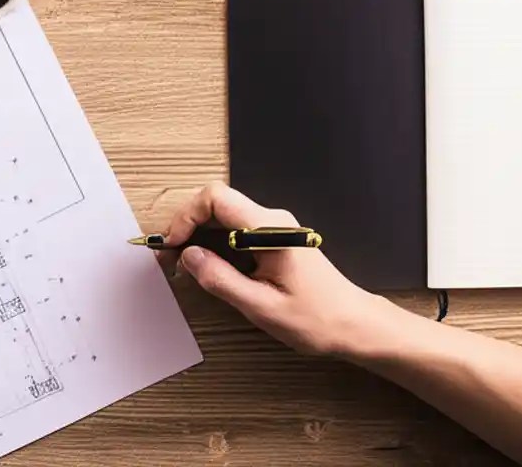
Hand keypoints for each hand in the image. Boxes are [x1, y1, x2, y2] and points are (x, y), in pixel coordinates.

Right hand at [166, 182, 399, 357]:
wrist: (353, 324)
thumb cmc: (316, 319)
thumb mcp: (261, 306)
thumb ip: (221, 279)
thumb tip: (188, 256)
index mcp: (270, 230)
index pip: (216, 197)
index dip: (186, 216)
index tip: (173, 245)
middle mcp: (272, 220)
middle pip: (215, 202)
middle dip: (186, 226)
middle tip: (168, 258)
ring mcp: (273, 228)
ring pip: (222, 216)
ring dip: (197, 235)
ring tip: (181, 265)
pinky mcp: (272, 239)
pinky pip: (234, 229)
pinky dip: (212, 243)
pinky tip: (205, 267)